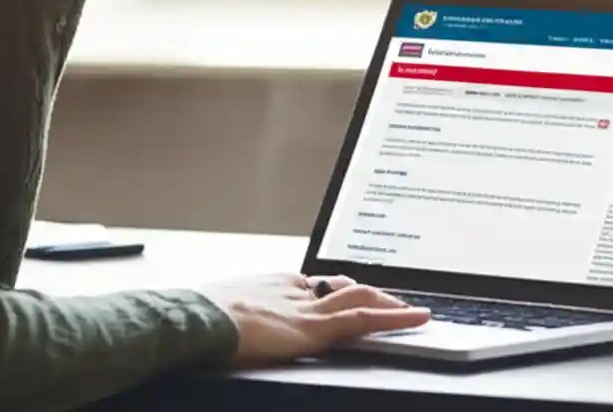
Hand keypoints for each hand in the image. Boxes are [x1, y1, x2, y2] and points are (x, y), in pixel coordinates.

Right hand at [197, 274, 430, 365]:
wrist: (195, 319)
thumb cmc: (197, 319)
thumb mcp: (220, 308)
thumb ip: (235, 314)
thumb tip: (225, 325)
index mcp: (272, 284)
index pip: (315, 283)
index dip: (338, 289)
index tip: (351, 293)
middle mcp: (294, 289)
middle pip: (342, 286)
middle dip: (370, 294)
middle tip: (391, 302)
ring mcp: (307, 308)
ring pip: (360, 298)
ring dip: (389, 304)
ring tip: (412, 312)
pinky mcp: (314, 328)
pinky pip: (364, 319)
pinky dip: (395, 318)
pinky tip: (418, 318)